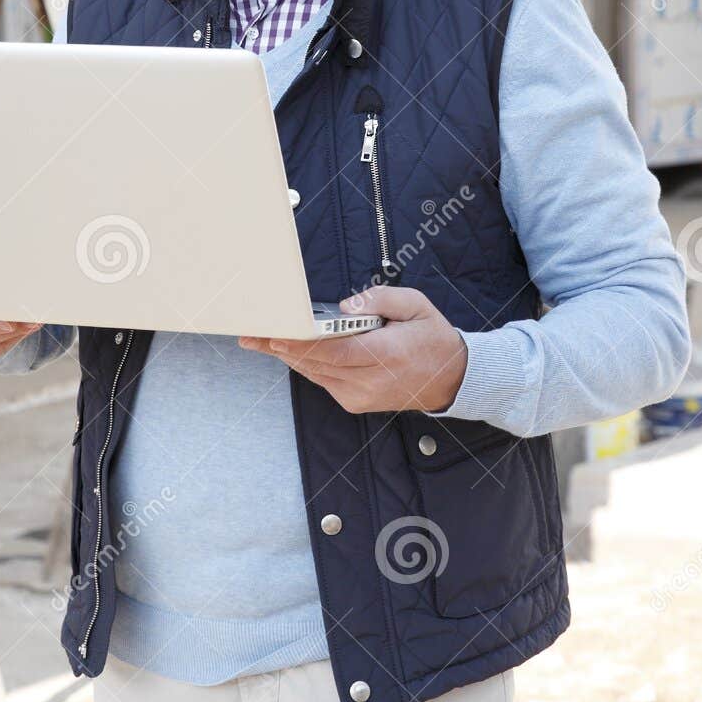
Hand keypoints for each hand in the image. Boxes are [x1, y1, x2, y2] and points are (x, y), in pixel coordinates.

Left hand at [238, 285, 467, 415]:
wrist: (450, 379)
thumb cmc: (431, 337)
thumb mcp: (416, 304)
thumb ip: (380, 299)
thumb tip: (343, 306)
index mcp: (386, 354)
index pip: (334, 351)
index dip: (300, 344)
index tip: (274, 334)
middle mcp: (370, 381)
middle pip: (315, 364)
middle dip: (281, 347)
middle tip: (251, 333)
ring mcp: (360, 396)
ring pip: (314, 373)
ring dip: (286, 356)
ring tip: (258, 340)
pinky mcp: (355, 403)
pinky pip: (322, 380)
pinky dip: (305, 364)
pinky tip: (287, 350)